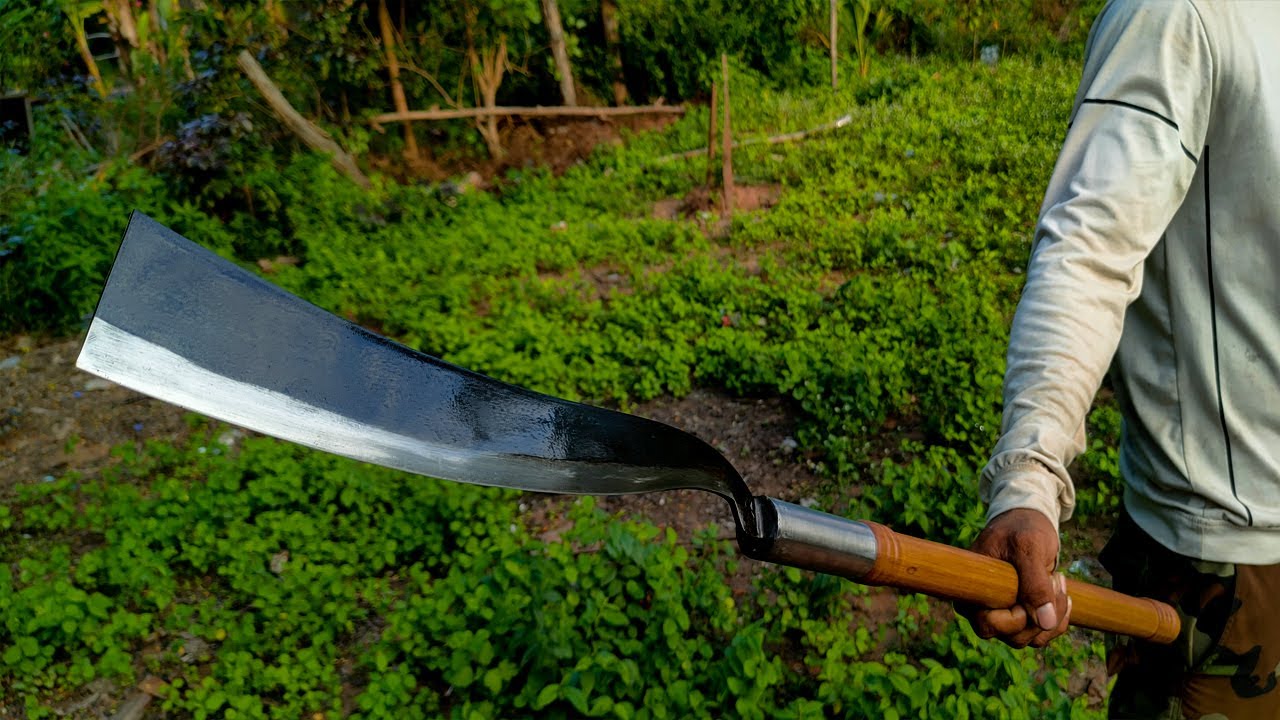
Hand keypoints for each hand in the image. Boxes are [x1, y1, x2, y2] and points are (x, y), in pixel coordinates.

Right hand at [958, 508, 1070, 647]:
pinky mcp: (1021, 616)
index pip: (989, 626)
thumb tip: (1045, 623)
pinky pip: (1041, 634)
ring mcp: (1002, 615)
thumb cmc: (1021, 528)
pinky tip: (1062, 593)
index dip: (1016, 617)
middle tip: (1055, 579)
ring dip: (1054, 615)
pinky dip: (1059, 618)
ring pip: (1031, 638)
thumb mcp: (1029, 548)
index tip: (1037, 585)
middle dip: (1042, 614)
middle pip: (1013, 637)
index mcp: (971, 592)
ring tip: (1058, 581)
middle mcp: (982, 609)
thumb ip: (1035, 584)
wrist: (1028, 521)